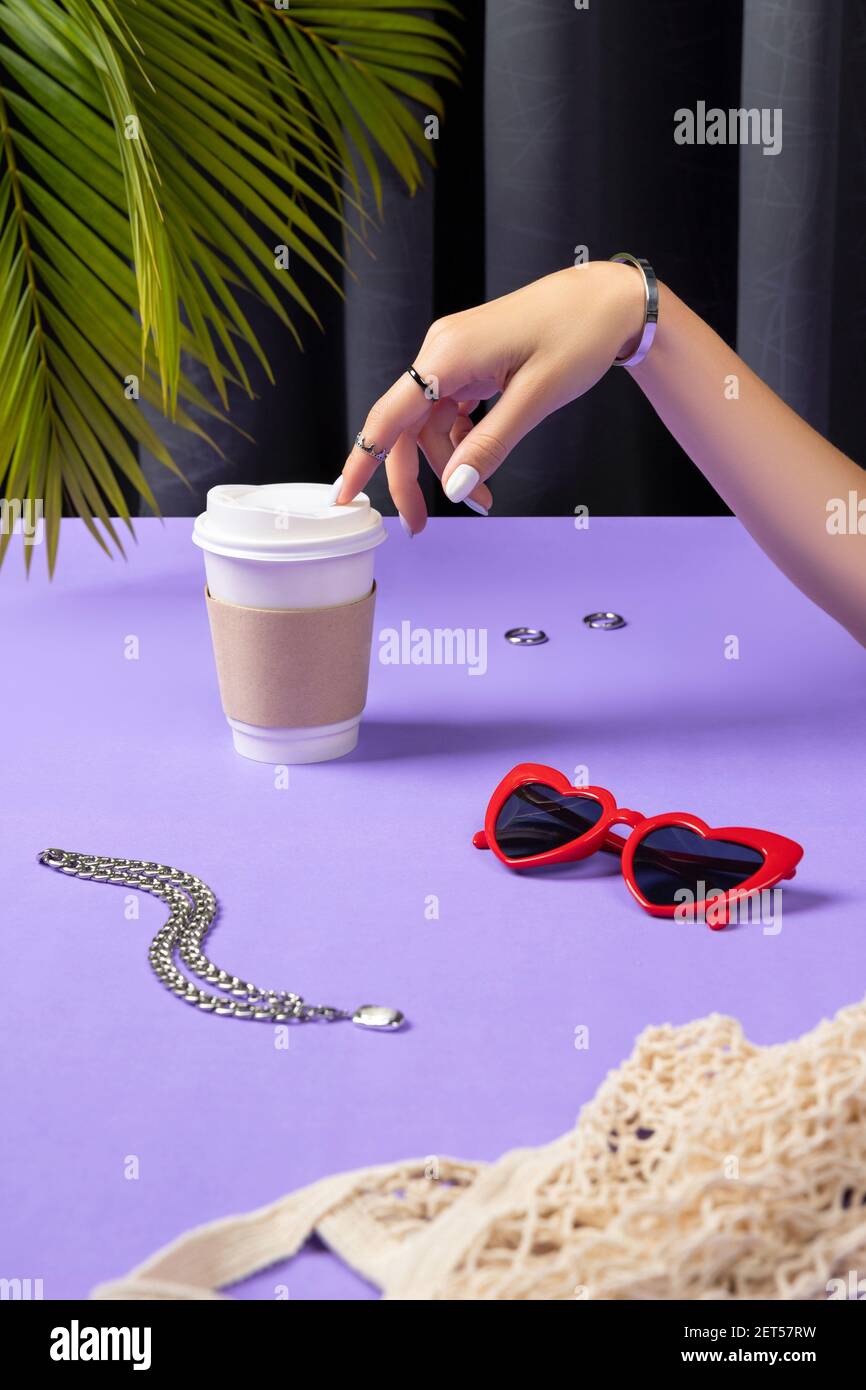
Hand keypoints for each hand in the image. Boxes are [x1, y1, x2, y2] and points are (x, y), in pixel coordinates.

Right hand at [333, 259, 645, 532]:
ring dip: (450, 464)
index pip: (388, 418)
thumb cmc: (578, 336)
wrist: (606, 299)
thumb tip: (454, 489)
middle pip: (406, 427)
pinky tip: (482, 462)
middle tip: (421, 525)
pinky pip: (449, 411)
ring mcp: (454, 356)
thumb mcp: (536, 399)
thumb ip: (490, 446)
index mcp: (448, 356)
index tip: (343, 498)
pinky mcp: (470, 362)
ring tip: (483, 500)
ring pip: (430, 424)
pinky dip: (462, 442)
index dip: (362, 461)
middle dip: (413, 478)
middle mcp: (441, 351)